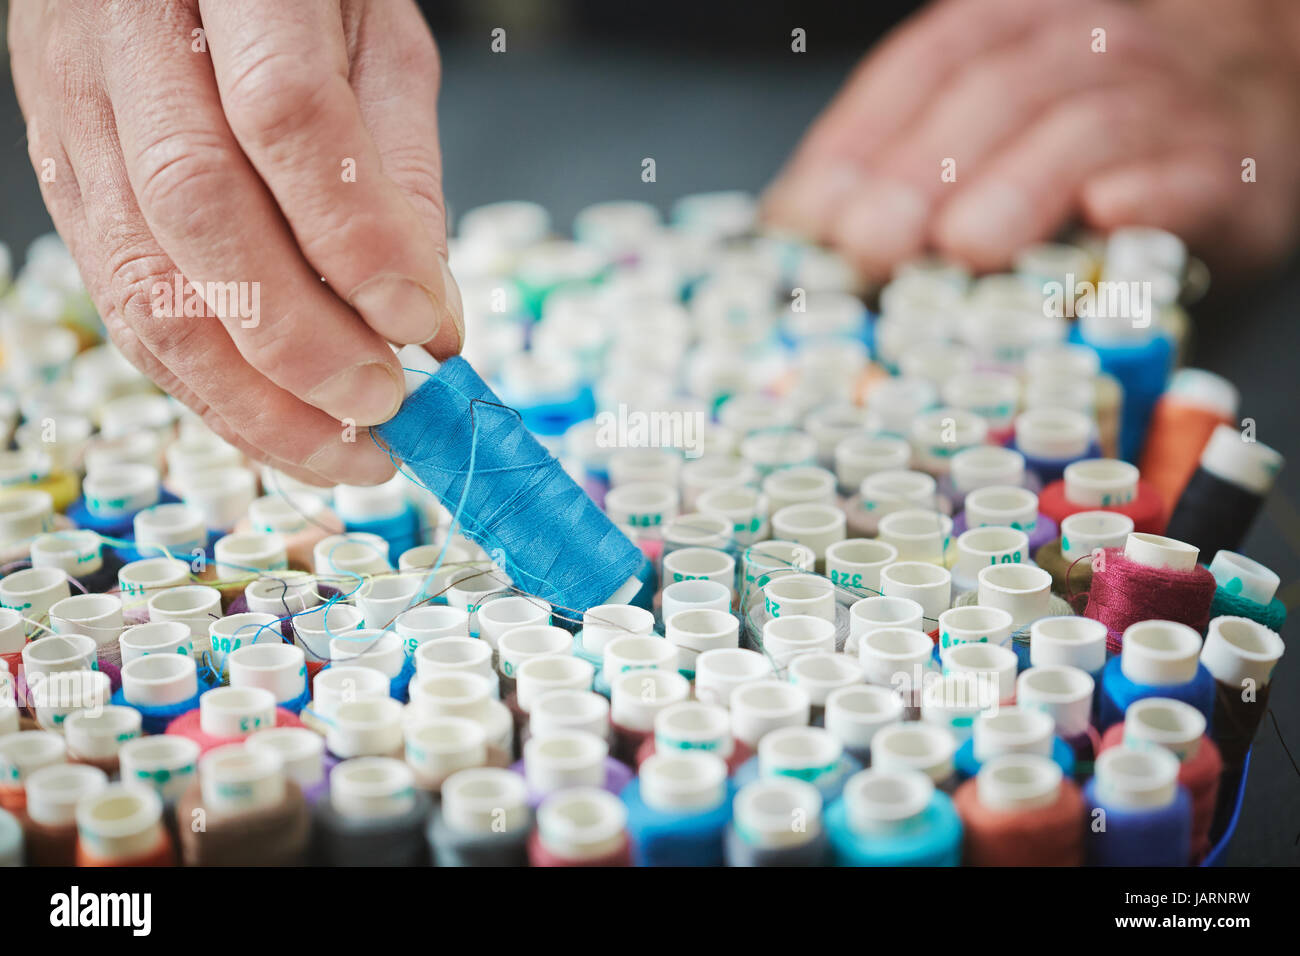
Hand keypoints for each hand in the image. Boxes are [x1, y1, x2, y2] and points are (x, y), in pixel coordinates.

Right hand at [9, 0, 462, 484]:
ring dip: (250, 396)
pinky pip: (122, 304)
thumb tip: (429, 318)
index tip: (421, 325)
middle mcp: (130, 39)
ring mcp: (75, 108)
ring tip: (343, 452)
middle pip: (198, 209)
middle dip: (300, 341)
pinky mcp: (59, 176)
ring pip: (143, 281)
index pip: (286, 112)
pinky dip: (206, 386)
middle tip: (385, 407)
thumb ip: (401, 170)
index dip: (356, 237)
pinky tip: (277, 426)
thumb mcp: (378, 41)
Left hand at [763, 0, 1299, 278]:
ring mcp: (1163, 103)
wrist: (1241, 112)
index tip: (809, 218)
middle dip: (922, 170)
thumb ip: (898, 160)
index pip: (926, 65)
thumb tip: (793, 228)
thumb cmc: (1082, 137)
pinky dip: (1152, 194)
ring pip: (1086, 127)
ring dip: (1018, 187)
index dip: (861, 138)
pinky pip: (1193, 176)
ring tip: (965, 246)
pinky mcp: (1228, 170)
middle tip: (871, 246)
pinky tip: (1110, 217)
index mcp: (1015, 28)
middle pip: (996, 91)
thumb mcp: (985, 125)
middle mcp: (1087, 47)